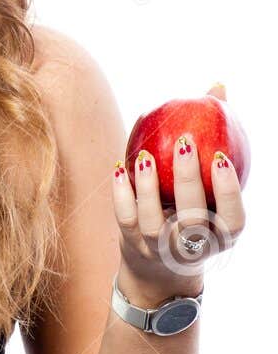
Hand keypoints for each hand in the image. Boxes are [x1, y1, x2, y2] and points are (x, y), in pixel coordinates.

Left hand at [113, 81, 245, 307]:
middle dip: (189, 180)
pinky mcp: (133, 245)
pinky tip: (120, 167)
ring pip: (153, 222)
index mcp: (222, 235)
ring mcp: (160, 249)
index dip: (229, 191)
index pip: (233, 218)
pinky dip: (121, 194)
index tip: (219, 158)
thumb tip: (216, 88)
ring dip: (149, 187)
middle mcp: (193, 247)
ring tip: (146, 155)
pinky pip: (125, 219)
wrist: (158, 264)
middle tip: (185, 142)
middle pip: (192, 218)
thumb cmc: (193, 208)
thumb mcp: (210, 188)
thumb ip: (215, 139)